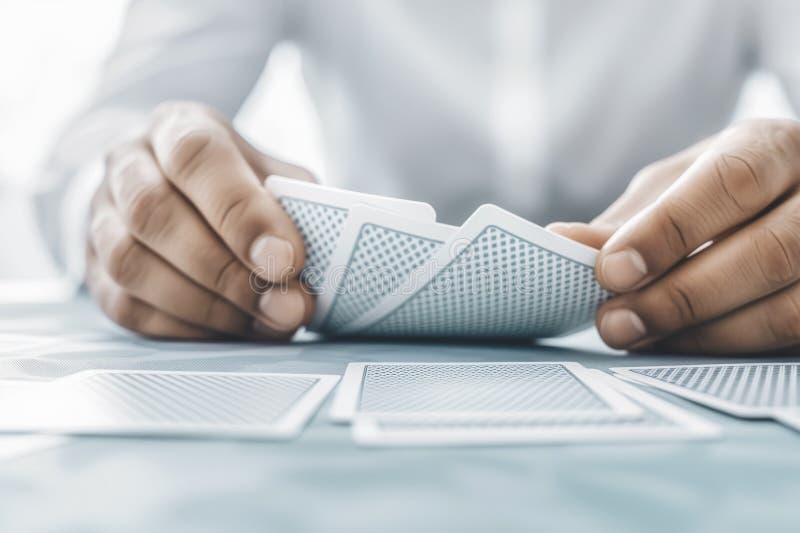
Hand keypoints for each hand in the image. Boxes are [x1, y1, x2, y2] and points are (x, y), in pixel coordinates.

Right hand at [87, 101, 314, 338]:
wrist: (173, 186)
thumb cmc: (233, 182)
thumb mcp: (270, 172)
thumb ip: (293, 203)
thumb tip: (310, 258)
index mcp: (177, 127)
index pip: (197, 157)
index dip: (242, 213)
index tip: (286, 260)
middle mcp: (128, 165)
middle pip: (154, 214)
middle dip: (228, 271)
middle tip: (285, 306)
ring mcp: (100, 218)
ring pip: (132, 265)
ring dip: (208, 306)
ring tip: (265, 322)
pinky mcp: (94, 270)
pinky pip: (127, 308)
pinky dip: (186, 328)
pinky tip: (230, 329)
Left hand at [549, 119, 799, 353]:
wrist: (795, 196)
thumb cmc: (725, 190)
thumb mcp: (678, 186)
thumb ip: (629, 217)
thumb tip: (562, 242)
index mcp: (776, 146)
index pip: (732, 183)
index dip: (669, 231)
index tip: (611, 270)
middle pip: (767, 252)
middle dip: (679, 297)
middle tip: (614, 322)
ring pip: (789, 307)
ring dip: (704, 333)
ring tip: (639, 338)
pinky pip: (797, 337)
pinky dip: (732, 348)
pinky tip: (683, 345)